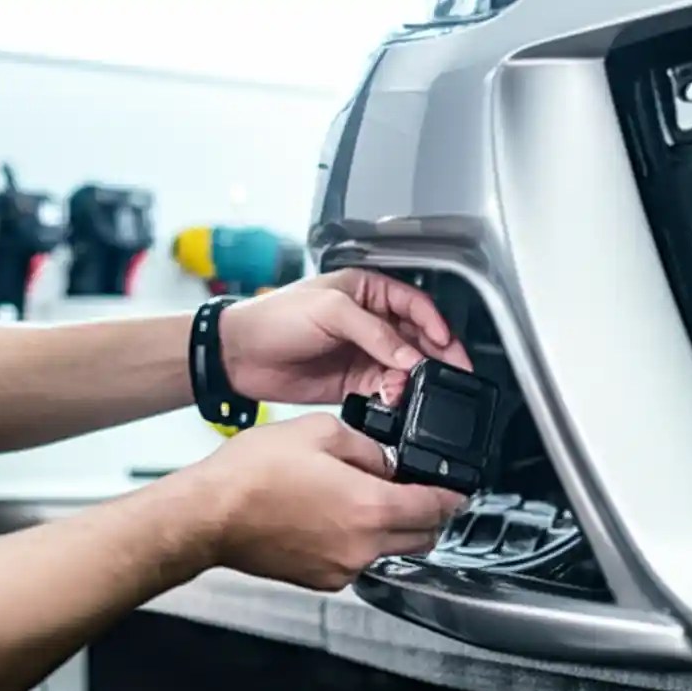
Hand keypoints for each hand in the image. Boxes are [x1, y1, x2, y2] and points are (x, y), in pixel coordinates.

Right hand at [191, 412, 466, 590]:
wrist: (205, 515)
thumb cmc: (250, 475)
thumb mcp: (321, 431)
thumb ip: (368, 446)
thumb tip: (388, 459)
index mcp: (371, 507)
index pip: (437, 508)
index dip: (453, 495)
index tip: (457, 488)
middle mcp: (362, 546)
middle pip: (423, 538)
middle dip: (428, 514)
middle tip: (417, 489)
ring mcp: (341, 568)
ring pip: (391, 552)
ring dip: (394, 529)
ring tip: (368, 497)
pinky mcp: (320, 579)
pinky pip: (358, 561)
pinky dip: (361, 542)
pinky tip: (336, 515)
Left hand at [218, 269, 472, 405]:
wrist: (238, 354)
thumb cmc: (273, 316)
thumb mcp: (329, 310)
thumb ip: (375, 333)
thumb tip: (410, 357)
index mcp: (368, 291)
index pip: (415, 305)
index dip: (435, 324)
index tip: (444, 344)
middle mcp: (370, 321)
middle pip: (418, 338)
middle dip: (436, 356)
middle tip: (453, 374)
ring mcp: (363, 352)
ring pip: (405, 367)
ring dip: (413, 379)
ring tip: (410, 388)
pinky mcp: (354, 381)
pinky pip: (386, 389)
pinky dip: (394, 396)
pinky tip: (392, 399)